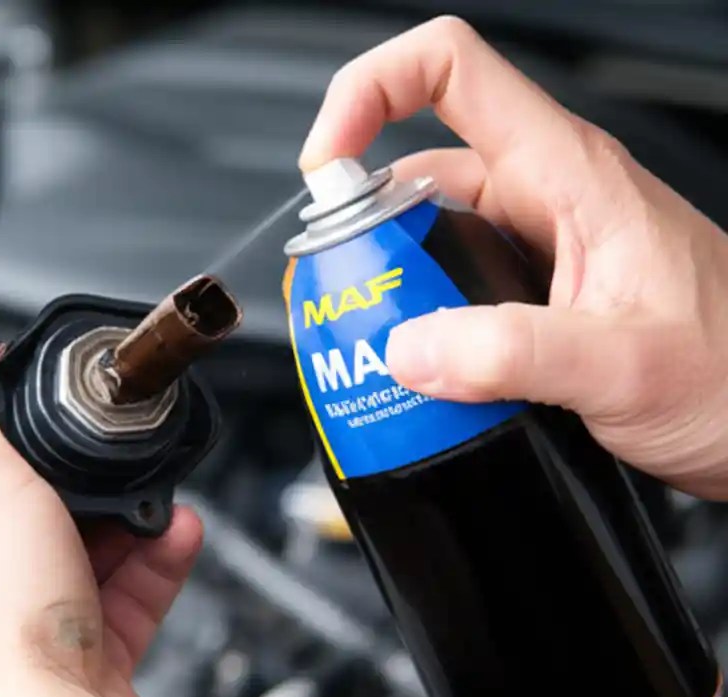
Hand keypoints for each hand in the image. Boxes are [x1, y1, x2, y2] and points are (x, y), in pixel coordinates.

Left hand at [0, 330, 203, 696]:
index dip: (9, 433)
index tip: (50, 410)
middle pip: (37, 503)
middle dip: (88, 476)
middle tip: (118, 453)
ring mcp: (30, 617)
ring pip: (89, 546)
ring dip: (133, 515)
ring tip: (160, 491)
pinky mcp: (85, 650)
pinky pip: (127, 591)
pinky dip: (158, 560)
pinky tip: (177, 531)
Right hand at [300, 16, 727, 496]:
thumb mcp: (624, 365)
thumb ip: (509, 355)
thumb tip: (406, 347)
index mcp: (569, 173)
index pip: (449, 70)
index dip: (369, 90)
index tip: (326, 165)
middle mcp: (547, 196)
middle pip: (416, 168)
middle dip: (363, 227)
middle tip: (346, 294)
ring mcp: (538, 246)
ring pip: (427, 236)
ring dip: (389, 284)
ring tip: (377, 344)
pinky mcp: (533, 295)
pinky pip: (449, 287)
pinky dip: (417, 321)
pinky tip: (417, 370)